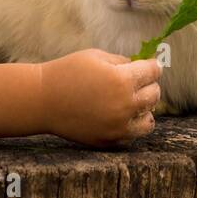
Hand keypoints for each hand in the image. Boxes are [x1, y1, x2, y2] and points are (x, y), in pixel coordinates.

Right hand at [39, 50, 160, 147]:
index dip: (152, 66)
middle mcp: (125, 105)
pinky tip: (120, 115)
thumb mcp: (97, 57)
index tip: (149, 65)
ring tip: (132, 101)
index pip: (153, 72)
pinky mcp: (109, 140)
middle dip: (149, 85)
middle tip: (139, 81)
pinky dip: (131, 124)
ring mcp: (118, 126)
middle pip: (154, 95)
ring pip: (149, 119)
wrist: (42, 100)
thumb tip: (142, 67)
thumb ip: (123, 62)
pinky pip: (132, 134)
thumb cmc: (68, 73)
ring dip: (144, 109)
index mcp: (122, 80)